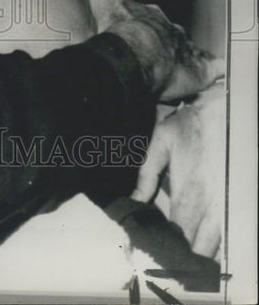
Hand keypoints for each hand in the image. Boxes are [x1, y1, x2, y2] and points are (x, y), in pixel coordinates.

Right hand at [85, 0, 223, 99]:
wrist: (135, 56)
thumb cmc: (121, 32)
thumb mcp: (105, 1)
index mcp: (149, 17)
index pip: (149, 16)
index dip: (144, 23)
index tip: (140, 27)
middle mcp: (169, 31)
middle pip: (170, 33)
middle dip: (164, 40)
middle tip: (155, 51)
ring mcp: (184, 51)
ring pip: (188, 50)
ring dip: (184, 56)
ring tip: (177, 66)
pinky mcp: (197, 71)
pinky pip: (211, 68)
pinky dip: (212, 69)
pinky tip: (213, 71)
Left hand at [132, 84, 225, 258]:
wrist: (223, 113)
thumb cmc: (190, 126)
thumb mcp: (161, 142)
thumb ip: (146, 174)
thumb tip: (135, 200)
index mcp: (187, 194)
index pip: (177, 234)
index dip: (167, 245)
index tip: (156, 249)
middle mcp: (209, 206)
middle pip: (198, 247)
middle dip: (185, 255)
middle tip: (171, 257)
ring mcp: (226, 206)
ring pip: (217, 245)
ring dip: (203, 252)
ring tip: (188, 258)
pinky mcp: (236, 201)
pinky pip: (229, 232)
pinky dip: (219, 241)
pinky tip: (209, 244)